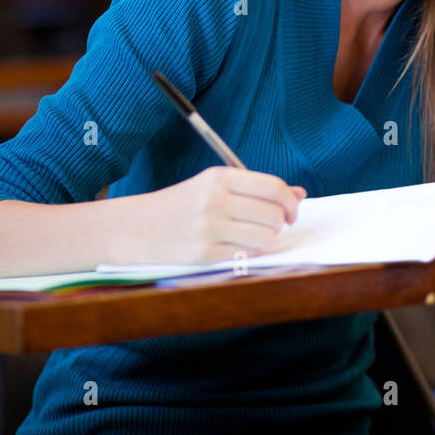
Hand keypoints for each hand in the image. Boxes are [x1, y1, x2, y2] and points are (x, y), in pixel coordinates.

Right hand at [129, 166, 306, 264]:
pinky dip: (249, 254)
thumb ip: (257, 189)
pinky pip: (247, 256)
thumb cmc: (181, 206)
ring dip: (265, 240)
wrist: (135, 228)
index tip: (290, 211)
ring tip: (250, 236)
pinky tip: (236, 248)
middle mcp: (215, 200)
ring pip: (265, 237)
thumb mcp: (214, 186)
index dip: (289, 201)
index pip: (273, 187)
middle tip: (268, 225)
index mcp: (219, 178)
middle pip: (273, 214)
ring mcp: (209, 229)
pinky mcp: (204, 255)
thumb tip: (300, 194)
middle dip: (278, 223)